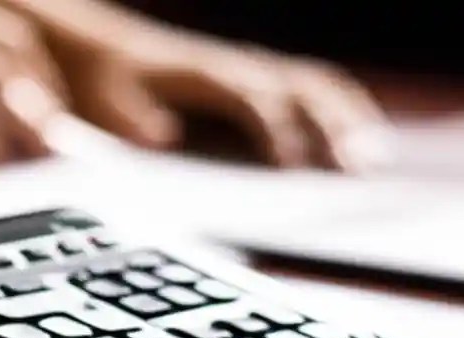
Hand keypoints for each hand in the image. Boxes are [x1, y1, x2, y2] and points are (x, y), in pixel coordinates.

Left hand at [3, 0, 389, 169]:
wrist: (91, 43)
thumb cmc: (98, 76)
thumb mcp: (102, 97)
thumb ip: (130, 115)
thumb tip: (162, 136)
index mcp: (197, 72)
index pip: (248, 95)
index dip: (272, 126)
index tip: (290, 163)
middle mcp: (231, 67)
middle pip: (297, 87)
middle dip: (330, 124)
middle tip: (357, 167)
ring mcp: (246, 74)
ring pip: (312, 88)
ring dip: (345, 120)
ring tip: (372, 163)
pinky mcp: (251, 87)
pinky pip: (307, 95)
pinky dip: (340, 116)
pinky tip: (361, 149)